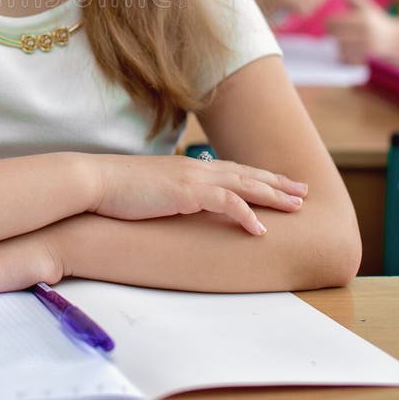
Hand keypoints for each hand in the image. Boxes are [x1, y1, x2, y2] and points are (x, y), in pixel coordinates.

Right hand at [90, 153, 307, 233]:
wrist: (95, 181)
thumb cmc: (115, 189)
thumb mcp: (149, 191)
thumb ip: (168, 194)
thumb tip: (176, 205)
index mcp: (187, 168)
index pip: (231, 170)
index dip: (258, 177)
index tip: (279, 183)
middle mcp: (195, 168)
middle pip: (246, 174)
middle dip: (277, 182)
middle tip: (303, 191)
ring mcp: (192, 178)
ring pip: (244, 184)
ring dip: (273, 195)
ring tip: (296, 207)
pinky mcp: (186, 192)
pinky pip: (226, 203)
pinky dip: (246, 215)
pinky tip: (260, 231)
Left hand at [327, 0, 395, 63]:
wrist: (396, 38)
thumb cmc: (373, 17)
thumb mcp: (360, 1)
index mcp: (362, 17)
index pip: (331, 23)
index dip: (332, 23)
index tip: (338, 22)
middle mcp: (365, 32)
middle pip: (332, 35)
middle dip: (335, 34)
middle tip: (343, 32)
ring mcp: (367, 47)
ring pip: (338, 48)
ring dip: (341, 45)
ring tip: (353, 40)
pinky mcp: (368, 58)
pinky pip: (345, 58)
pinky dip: (347, 56)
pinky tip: (357, 50)